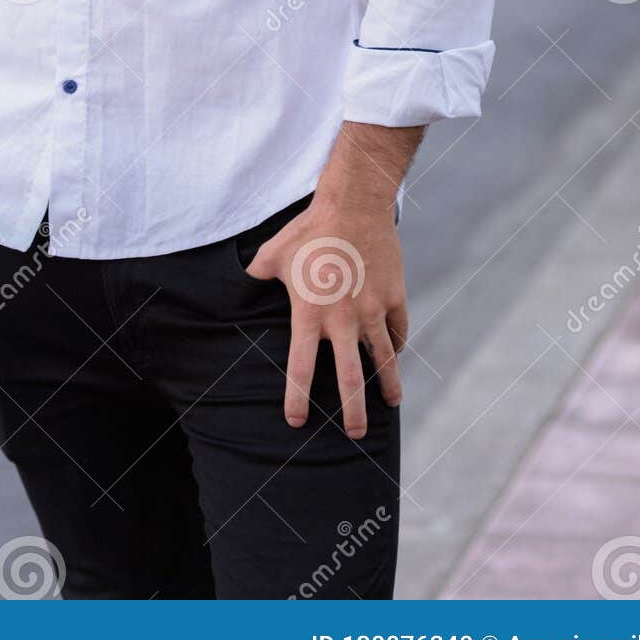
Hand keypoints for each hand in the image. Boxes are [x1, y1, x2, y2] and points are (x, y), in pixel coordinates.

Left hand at [244, 196, 406, 437]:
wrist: (354, 204)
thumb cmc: (309, 230)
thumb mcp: (274, 253)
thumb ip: (258, 275)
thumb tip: (241, 282)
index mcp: (309, 314)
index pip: (301, 368)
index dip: (297, 398)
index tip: (297, 421)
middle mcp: (343, 319)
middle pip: (350, 379)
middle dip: (353, 412)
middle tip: (354, 434)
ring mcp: (373, 309)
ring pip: (383, 359)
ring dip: (387, 385)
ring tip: (390, 404)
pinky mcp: (394, 295)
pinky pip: (398, 329)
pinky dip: (397, 345)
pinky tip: (396, 355)